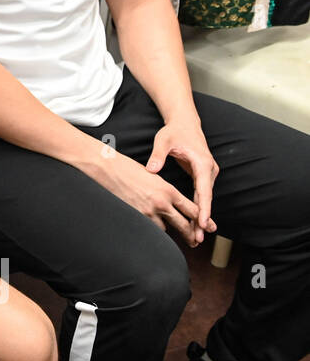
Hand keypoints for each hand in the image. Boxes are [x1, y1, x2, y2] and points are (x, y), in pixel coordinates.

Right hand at [88, 139, 210, 247]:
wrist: (108, 169)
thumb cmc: (128, 169)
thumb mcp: (153, 177)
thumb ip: (165, 192)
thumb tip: (171, 203)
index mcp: (168, 190)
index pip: (192, 209)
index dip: (202, 220)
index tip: (208, 226)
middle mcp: (161, 203)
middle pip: (184, 224)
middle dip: (191, 235)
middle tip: (196, 241)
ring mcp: (148, 211)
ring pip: (166, 229)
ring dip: (168, 230)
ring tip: (173, 235)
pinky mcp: (136, 216)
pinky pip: (150, 228)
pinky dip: (152, 228)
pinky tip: (153, 229)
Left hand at [146, 120, 218, 245]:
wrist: (184, 123)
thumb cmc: (174, 132)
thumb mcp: (163, 141)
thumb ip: (158, 156)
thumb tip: (151, 170)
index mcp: (202, 163)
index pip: (204, 190)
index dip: (204, 208)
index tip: (202, 222)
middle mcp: (209, 170)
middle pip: (206, 199)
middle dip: (203, 219)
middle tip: (198, 237)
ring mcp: (208, 173)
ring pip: (205, 199)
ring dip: (201, 217)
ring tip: (196, 235)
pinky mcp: (203, 175)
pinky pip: (201, 195)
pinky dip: (198, 208)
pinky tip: (194, 222)